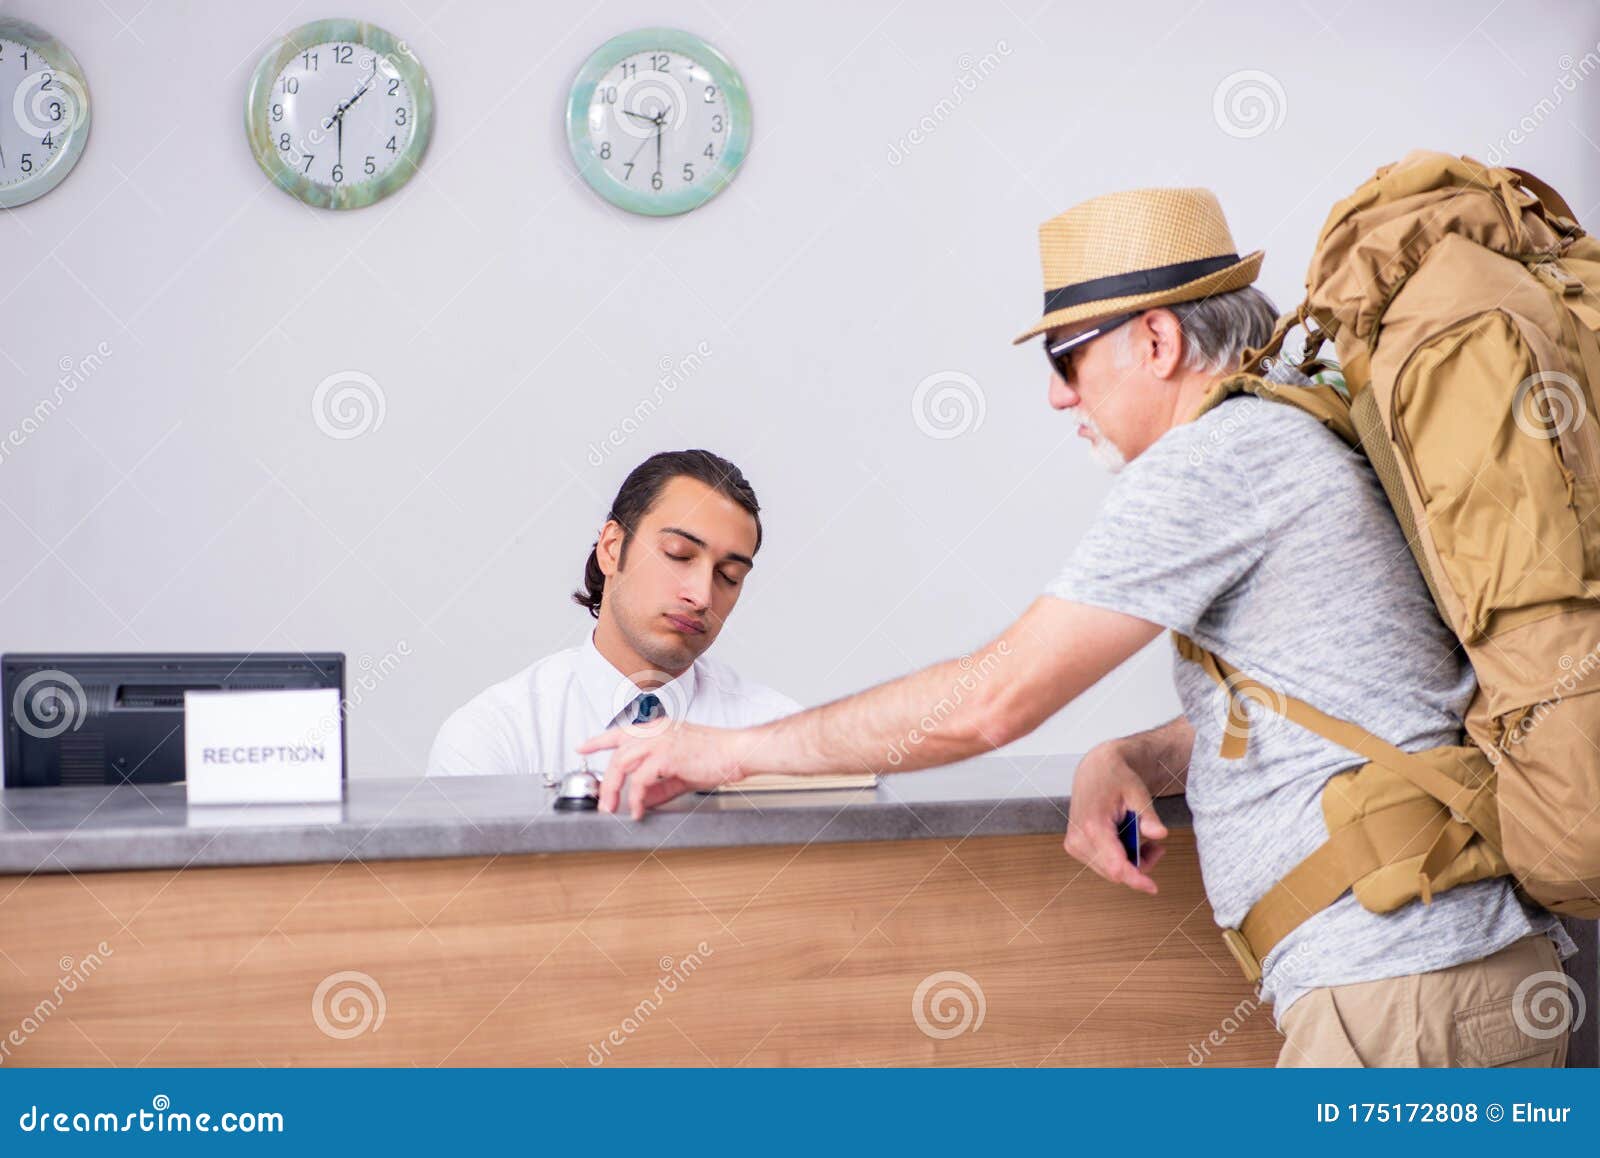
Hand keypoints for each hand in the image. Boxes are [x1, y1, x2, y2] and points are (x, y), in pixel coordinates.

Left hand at [578, 722, 747, 818]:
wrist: (736, 752)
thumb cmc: (716, 756)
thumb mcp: (680, 773)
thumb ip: (659, 786)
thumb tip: (643, 800)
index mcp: (658, 729)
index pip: (620, 732)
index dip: (598, 740)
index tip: (582, 747)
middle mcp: (655, 731)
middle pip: (617, 754)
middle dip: (605, 781)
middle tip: (603, 803)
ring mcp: (660, 740)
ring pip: (622, 764)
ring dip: (613, 789)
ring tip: (613, 808)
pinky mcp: (666, 755)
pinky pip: (640, 779)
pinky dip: (636, 797)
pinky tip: (638, 809)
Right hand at [1062, 739, 1168, 894]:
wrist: (1095, 769)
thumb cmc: (1115, 778)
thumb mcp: (1138, 793)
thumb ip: (1148, 816)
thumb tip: (1160, 835)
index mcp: (1093, 825)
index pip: (1115, 866)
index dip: (1136, 880)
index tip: (1153, 887)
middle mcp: (1079, 838)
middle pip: (1114, 872)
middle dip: (1139, 867)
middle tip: (1157, 848)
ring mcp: (1074, 844)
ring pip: (1109, 871)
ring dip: (1130, 863)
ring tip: (1145, 842)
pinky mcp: (1075, 846)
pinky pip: (1102, 864)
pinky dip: (1120, 859)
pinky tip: (1129, 842)